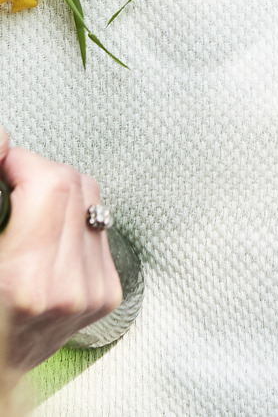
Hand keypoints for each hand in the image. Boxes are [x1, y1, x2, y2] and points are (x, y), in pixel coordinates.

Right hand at [0, 128, 120, 371]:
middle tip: (9, 181)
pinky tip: (45, 235)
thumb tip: (3, 143)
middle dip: (39, 173)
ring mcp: (94, 292)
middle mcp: (70, 287)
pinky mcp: (108, 294)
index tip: (4, 162)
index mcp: (27, 281)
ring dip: (58, 196)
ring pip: (92, 202)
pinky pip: (99, 230)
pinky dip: (73, 222)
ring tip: (24, 209)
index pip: (52, 185)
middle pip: (76, 186)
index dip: (24, 161)